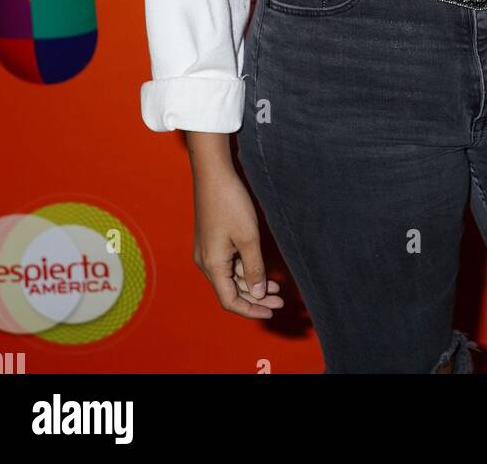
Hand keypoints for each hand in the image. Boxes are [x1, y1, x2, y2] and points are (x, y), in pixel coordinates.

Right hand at [192, 160, 284, 318]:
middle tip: (281, 300)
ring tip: (278, 287)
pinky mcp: (213, 240)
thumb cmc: (230, 203)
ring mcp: (208, 251)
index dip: (251, 310)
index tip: (271, 311)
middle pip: (231, 290)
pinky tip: (263, 269)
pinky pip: (229, 262)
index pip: (230, 300)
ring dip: (253, 283)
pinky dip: (246, 268)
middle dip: (256, 297)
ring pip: (232, 276)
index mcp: (212, 265)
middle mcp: (206, 262)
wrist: (213, 174)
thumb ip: (254, 269)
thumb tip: (259, 294)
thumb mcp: (248, 238)